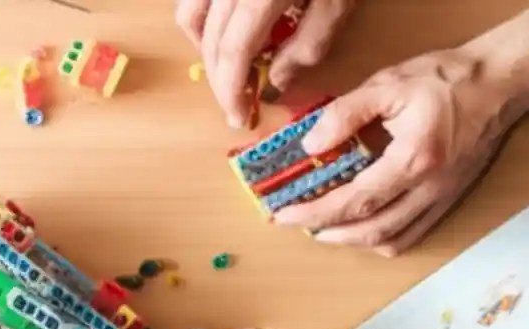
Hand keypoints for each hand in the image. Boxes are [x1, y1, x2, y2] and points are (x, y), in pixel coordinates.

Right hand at [177, 0, 355, 127]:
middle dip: (219, 79)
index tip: (239, 117)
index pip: (233, 53)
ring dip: (203, 48)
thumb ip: (308, 46)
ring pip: (189, 14)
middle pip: (209, 39)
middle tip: (236, 101)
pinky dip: (200, 17)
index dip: (231, 91)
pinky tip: (224, 27)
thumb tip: (275, 82)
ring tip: (228, 65)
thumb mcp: (339, 3)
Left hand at [272, 47, 525, 254]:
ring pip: (392, 240)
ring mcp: (442, 198)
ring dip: (353, 242)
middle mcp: (429, 188)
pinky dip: (383, 239)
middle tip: (297, 223)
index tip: (284, 216)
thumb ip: (345, 114)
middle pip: (370, 230)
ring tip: (325, 229)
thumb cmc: (448, 80)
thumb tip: (311, 145)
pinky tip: (364, 228)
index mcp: (413, 160)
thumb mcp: (388, 85)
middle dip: (328, 233)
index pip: (354, 201)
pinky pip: (413, 234)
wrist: (500, 84)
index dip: (314, 214)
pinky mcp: (450, 199)